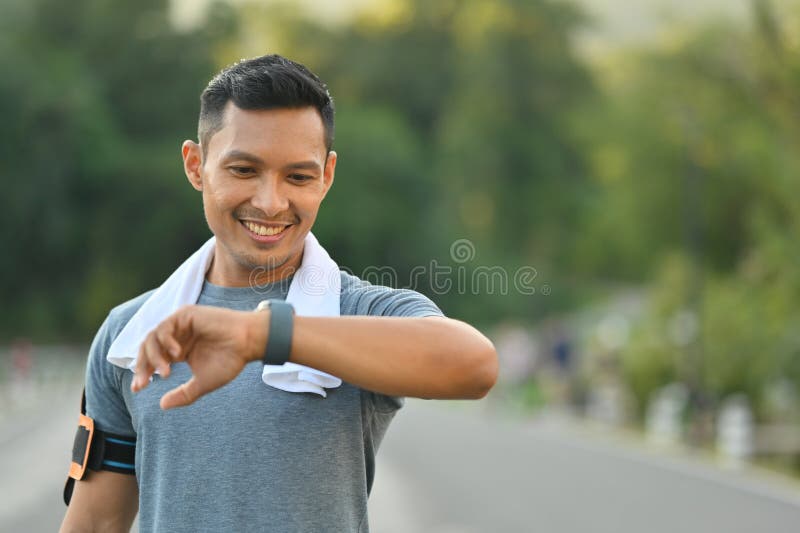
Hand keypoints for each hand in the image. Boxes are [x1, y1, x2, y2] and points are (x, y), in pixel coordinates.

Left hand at [131, 305, 267, 408]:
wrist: (247, 343)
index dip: (143, 373)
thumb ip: (184, 394)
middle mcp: (177, 335)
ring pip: (152, 337)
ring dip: (154, 356)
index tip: (139, 389)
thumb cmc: (230, 360)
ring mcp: (180, 324)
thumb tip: (162, 405)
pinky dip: (165, 341)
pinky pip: (165, 326)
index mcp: (179, 349)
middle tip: (144, 383)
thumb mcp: (203, 383)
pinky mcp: (186, 314)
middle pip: (148, 348)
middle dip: (143, 366)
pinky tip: (175, 354)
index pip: (153, 359)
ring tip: (165, 371)